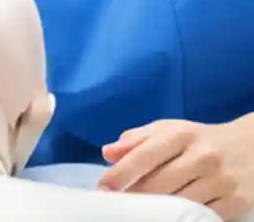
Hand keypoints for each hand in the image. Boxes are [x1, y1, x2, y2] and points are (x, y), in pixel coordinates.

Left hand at [100, 118, 253, 219]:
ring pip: (179, 203)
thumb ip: (137, 139)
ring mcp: (221, 180)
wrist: (252, 147)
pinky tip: (173, 216)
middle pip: (159, 184)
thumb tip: (108, 153)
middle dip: (135, 196)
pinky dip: (184, 218)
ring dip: (157, 210)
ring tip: (144, 211)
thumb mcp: (169, 130)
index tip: (103, 189)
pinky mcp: (237, 201)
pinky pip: (202, 216)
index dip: (120, 174)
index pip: (144, 155)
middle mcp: (202, 155)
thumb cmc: (199, 141)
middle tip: (120, 204)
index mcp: (181, 134)